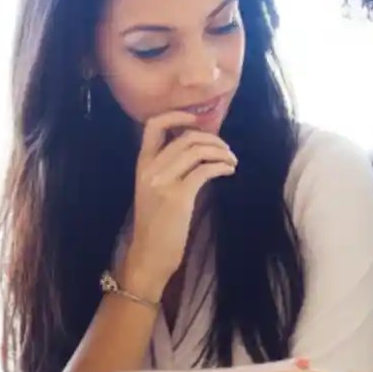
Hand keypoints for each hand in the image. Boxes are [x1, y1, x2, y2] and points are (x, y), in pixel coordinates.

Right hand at [121, 111, 236, 295]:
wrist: (148, 256)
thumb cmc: (156, 225)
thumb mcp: (154, 190)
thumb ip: (168, 169)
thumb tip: (197, 151)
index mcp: (142, 164)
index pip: (153, 125)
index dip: (178, 116)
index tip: (199, 121)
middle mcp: (150, 168)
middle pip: (185, 136)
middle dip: (212, 138)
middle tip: (226, 149)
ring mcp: (163, 182)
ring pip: (196, 150)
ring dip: (220, 151)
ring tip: (231, 160)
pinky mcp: (179, 197)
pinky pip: (205, 170)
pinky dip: (222, 166)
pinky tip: (229, 171)